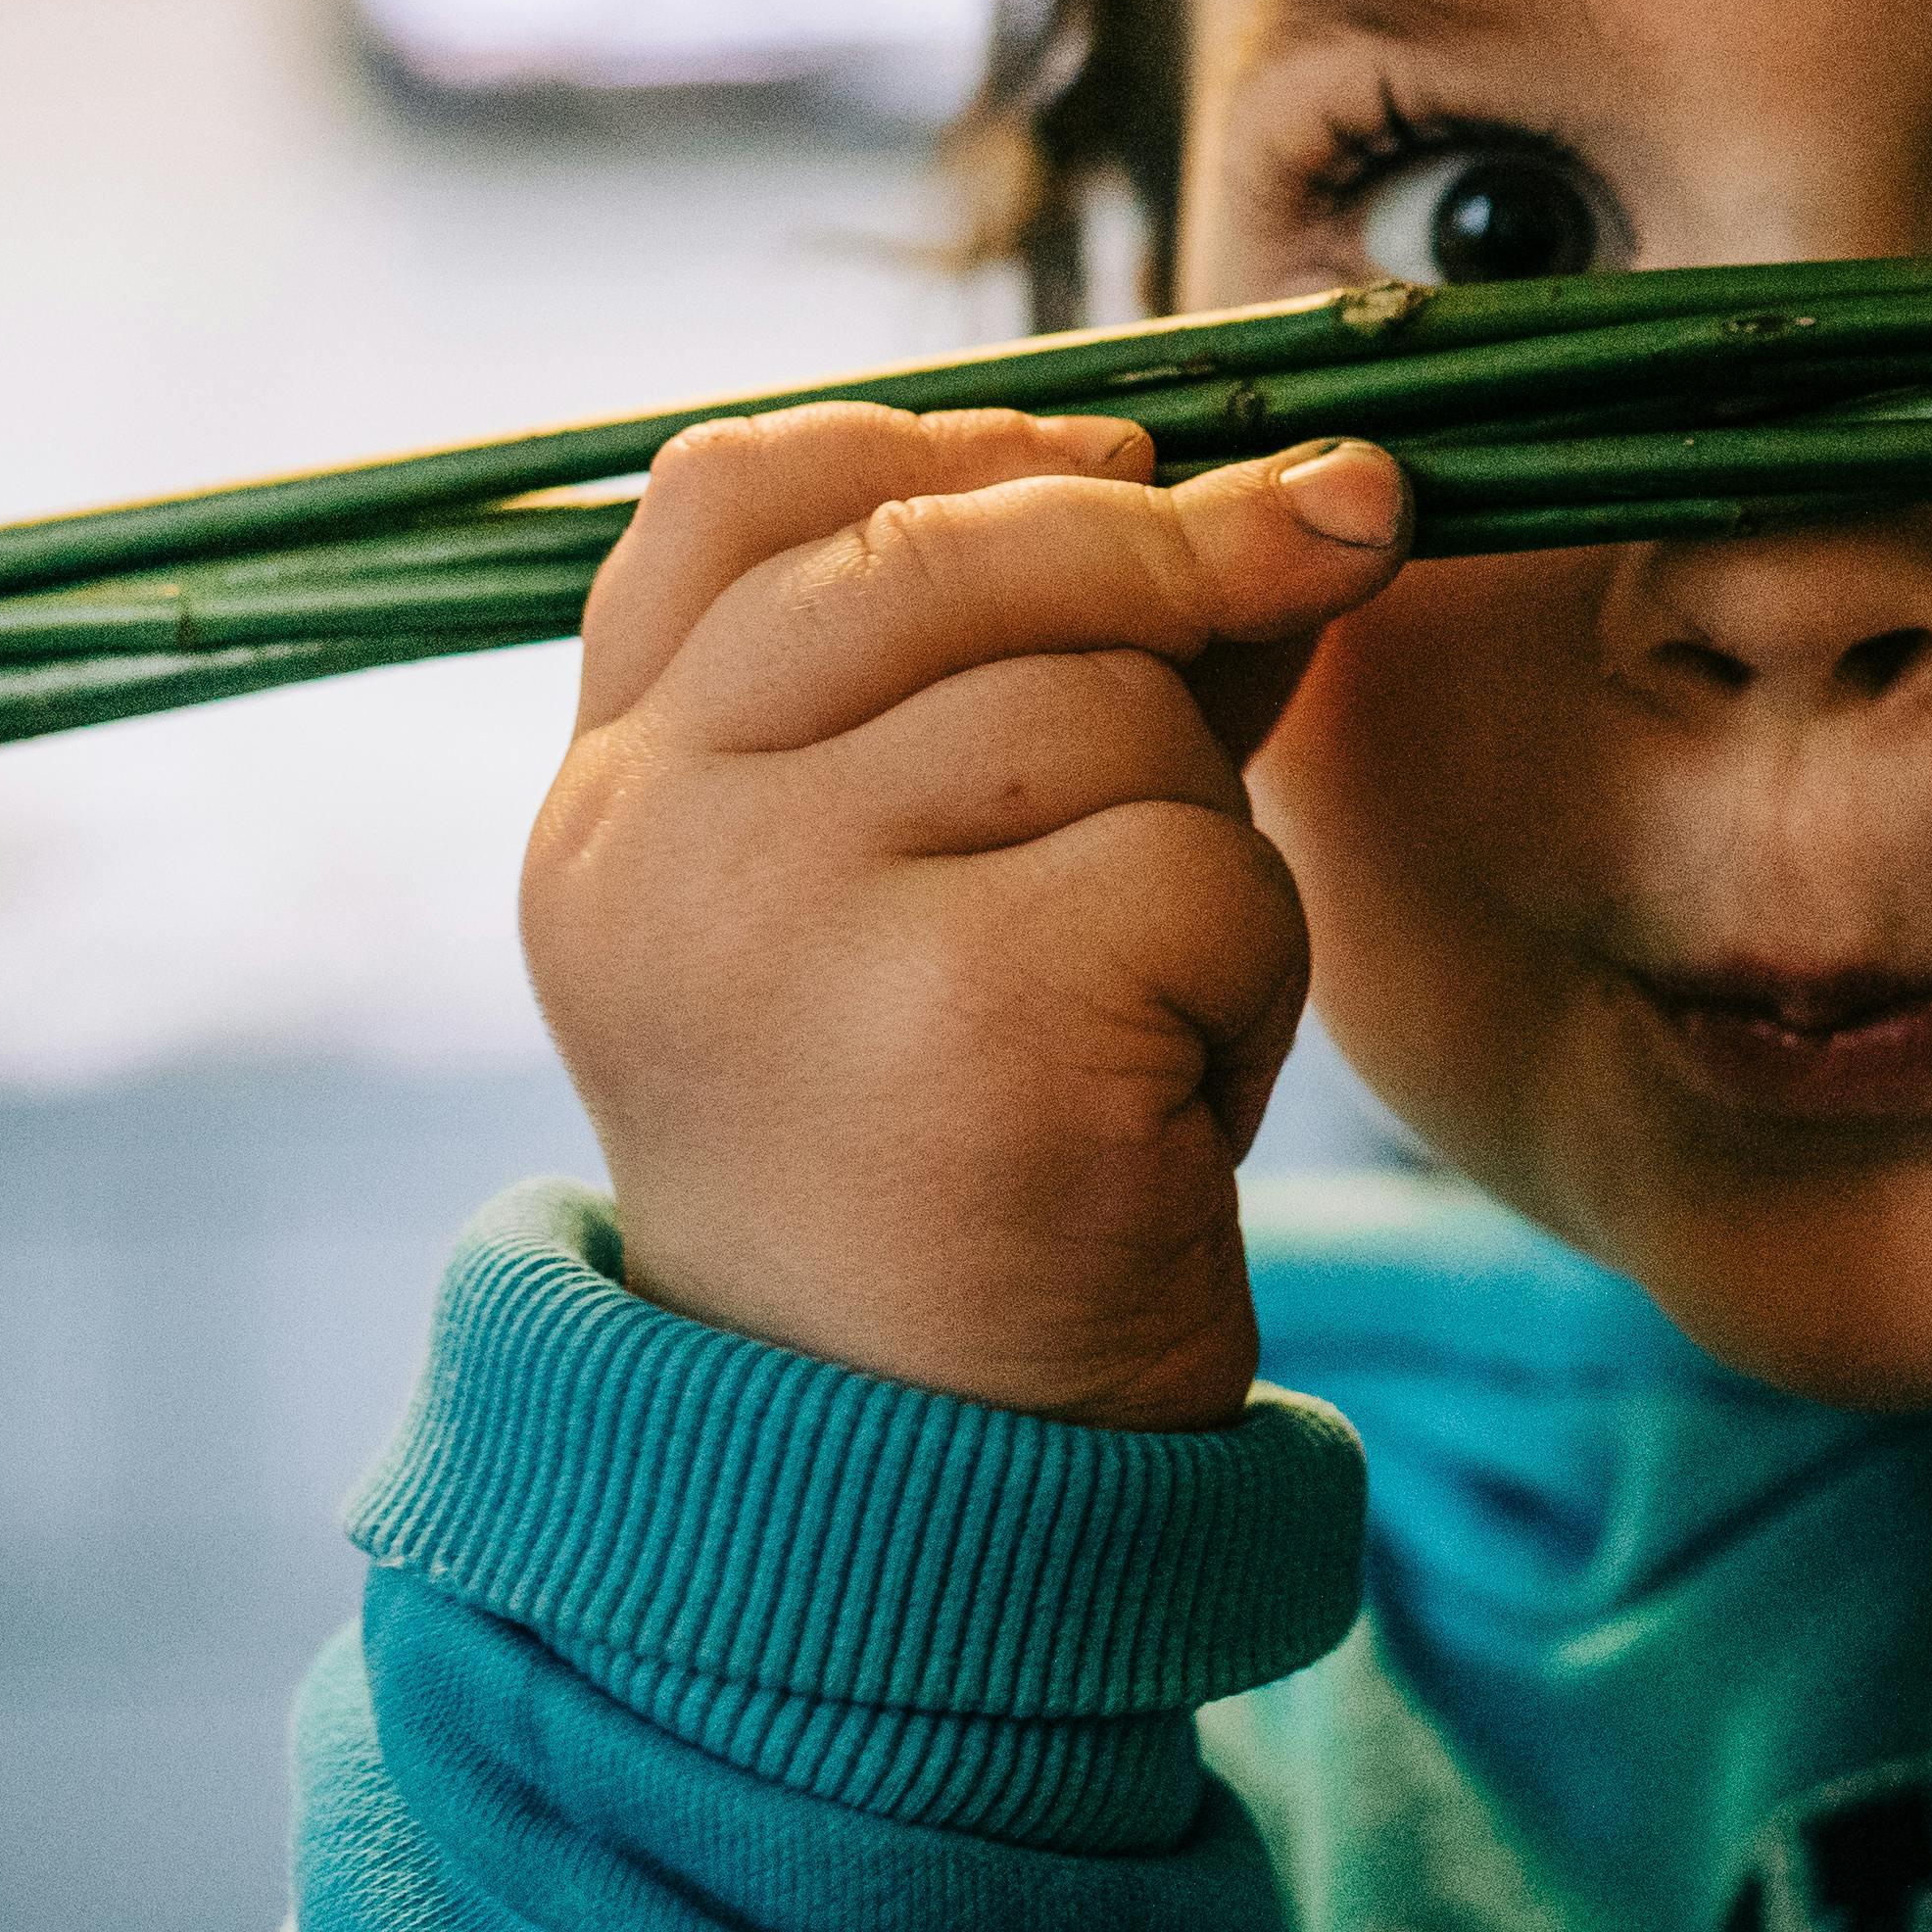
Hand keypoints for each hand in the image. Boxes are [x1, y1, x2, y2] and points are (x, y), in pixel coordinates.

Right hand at [521, 402, 1410, 1428]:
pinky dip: (1248, 981)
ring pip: (1114, 713)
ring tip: (1134, 1013)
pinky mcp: (962, 1012)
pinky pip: (1206, 869)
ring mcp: (780, 919)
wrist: (913, 1491)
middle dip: (1169, 570)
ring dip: (1203, 846)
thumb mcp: (963, 880)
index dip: (963, 441)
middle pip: (964, 554)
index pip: (739, 489)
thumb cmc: (964, 1165)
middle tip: (1315, 566)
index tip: (1121, 464)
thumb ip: (1074, 666)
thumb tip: (1306, 485)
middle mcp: (656, 839)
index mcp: (615, 795)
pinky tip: (1163, 1102)